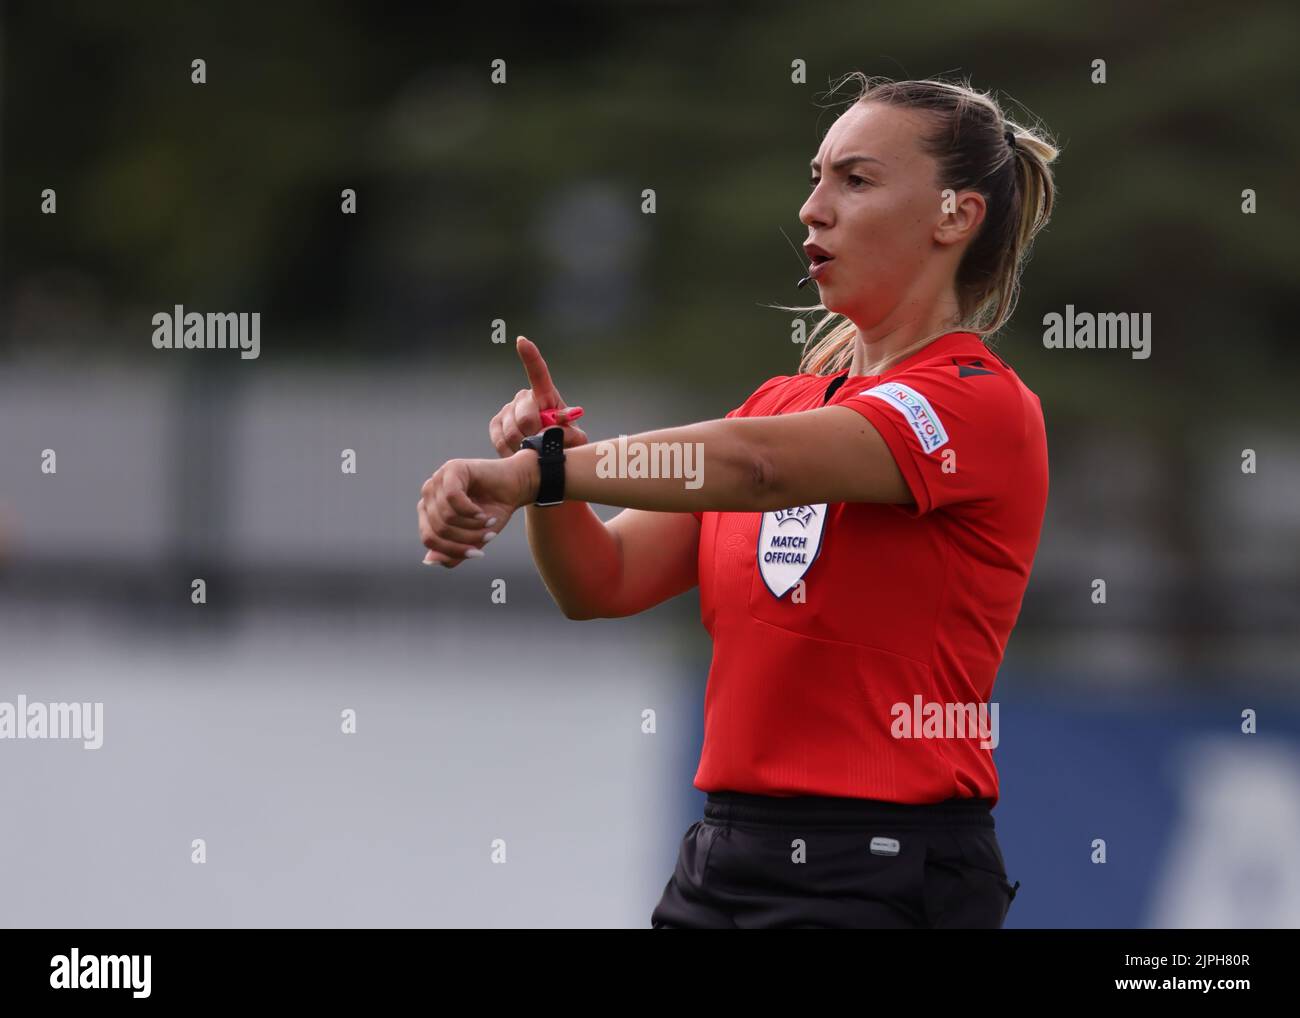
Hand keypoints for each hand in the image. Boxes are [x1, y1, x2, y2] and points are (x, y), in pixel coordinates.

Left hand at [418, 454, 534, 566]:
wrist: (516, 486)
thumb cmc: (493, 510)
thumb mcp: (474, 538)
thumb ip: (452, 552)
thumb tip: (428, 560)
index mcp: (428, 512)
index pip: (429, 539)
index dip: (453, 550)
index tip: (478, 553)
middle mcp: (429, 495)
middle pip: (438, 529)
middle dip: (466, 539)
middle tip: (488, 536)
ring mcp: (438, 480)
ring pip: (446, 516)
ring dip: (472, 526)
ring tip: (488, 522)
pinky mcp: (452, 468)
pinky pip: (453, 497)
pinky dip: (471, 511)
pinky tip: (482, 512)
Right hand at [488, 336, 587, 456]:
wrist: (547, 455)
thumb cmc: (565, 443)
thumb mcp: (576, 439)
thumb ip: (570, 434)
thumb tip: (552, 431)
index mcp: (546, 395)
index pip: (538, 373)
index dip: (530, 356)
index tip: (522, 341)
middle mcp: (524, 398)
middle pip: (525, 416)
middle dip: (536, 435)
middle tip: (543, 445)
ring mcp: (508, 409)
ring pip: (512, 432)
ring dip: (525, 447)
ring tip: (535, 452)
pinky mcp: (496, 424)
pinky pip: (501, 440)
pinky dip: (512, 452)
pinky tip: (521, 453)